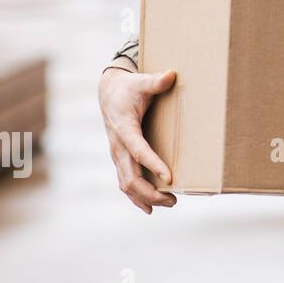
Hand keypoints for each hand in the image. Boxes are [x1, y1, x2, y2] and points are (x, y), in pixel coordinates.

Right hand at [98, 67, 177, 213]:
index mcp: (124, 128)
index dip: (153, 164)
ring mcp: (117, 155)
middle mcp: (118, 146)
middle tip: (174, 199)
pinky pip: (125, 182)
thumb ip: (156, 82)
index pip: (138, 150)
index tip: (170, 177)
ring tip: (170, 203)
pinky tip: (150, 207)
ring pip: (126, 184)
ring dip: (146, 197)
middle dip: (151, 191)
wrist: (109, 93)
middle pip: (130, 176)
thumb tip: (171, 75)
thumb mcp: (141, 82)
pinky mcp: (120, 159)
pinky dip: (136, 196)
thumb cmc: (129, 88)